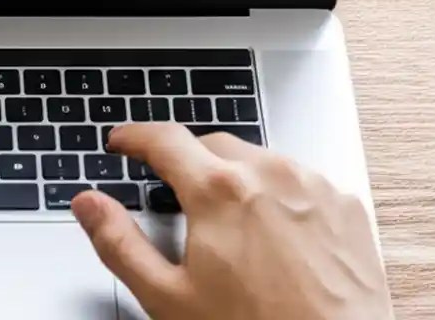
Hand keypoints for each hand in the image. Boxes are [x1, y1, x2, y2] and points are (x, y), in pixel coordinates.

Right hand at [70, 123, 392, 319]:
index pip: (164, 139)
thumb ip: (119, 243)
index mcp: (218, 191)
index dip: (135, 137)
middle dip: (186, 162)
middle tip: (174, 195)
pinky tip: (273, 236)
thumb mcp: (169, 297)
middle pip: (211, 145)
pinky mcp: (346, 205)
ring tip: (228, 226)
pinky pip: (300, 182)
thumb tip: (88, 204)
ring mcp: (313, 187)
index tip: (123, 142)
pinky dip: (278, 196)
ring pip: (258, 160)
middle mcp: (269, 175)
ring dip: (234, 178)